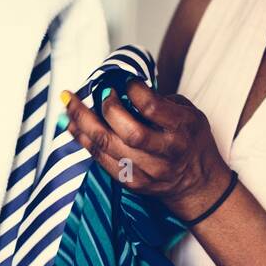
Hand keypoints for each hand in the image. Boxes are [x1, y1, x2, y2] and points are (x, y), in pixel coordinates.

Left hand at [63, 81, 231, 221]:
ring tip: (69, 102)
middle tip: (96, 91)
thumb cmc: (190, 141)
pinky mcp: (131, 182)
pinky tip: (72, 125)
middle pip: (128, 131)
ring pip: (107, 146)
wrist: (197, 184)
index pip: (152, 108)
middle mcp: (165, 153)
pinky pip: (100, 160)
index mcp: (181, 130)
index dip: (134, 91)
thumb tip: (123, 87)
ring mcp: (147, 171)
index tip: (125, 81)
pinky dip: (83, 140)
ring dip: (83, 122)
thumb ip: (160, 101)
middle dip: (106, 107)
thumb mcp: (189, 114)